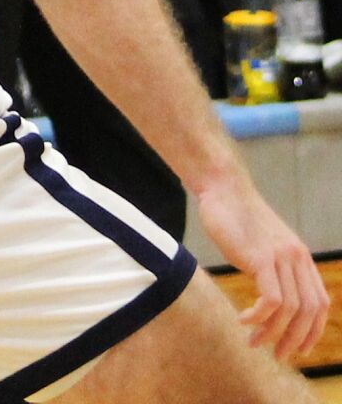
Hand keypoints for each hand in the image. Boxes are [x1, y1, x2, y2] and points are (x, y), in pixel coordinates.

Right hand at [195, 170, 329, 359]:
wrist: (223, 189)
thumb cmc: (236, 216)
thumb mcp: (263, 244)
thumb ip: (273, 266)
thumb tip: (271, 297)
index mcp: (301, 257)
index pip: (320, 303)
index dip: (313, 330)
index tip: (299, 348)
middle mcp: (297, 259)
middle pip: (308, 311)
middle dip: (295, 339)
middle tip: (277, 354)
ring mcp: (281, 258)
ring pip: (290, 310)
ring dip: (272, 332)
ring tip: (254, 341)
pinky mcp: (262, 258)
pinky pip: (271, 300)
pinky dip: (259, 317)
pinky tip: (244, 319)